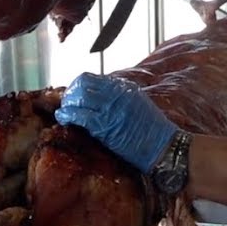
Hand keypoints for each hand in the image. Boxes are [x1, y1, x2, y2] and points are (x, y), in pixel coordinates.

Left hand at [55, 73, 179, 172]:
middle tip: (66, 103)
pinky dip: (66, 115)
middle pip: (82, 84)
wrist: (164, 147)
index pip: (92, 78)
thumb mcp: (138, 103)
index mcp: (124, 87)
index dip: (78, 86)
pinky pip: (79, 116)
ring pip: (78, 98)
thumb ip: (120, 97)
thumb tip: (100, 97)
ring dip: (66, 104)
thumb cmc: (153, 130)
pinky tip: (63, 119)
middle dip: (70, 93)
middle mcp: (116, 93)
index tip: (74, 94)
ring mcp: (110, 108)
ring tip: (64, 112)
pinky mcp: (104, 126)